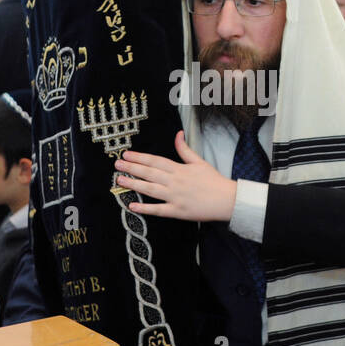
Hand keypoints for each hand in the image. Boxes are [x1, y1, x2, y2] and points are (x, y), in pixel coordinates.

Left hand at [114, 131, 236, 222]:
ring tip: (119, 180)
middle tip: (117, 164)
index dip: (139, 157)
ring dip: (134, 184)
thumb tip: (178, 134)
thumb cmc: (214, 181)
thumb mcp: (199, 161)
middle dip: (132, 168)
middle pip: (149, 173)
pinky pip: (158, 210)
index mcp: (179, 169)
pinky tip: (132, 206)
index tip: (126, 154)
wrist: (227, 200)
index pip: (155, 161)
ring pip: (150, 190)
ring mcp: (175, 197)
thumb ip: (185, 149)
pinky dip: (145, 209)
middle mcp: (175, 182)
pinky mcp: (177, 212)